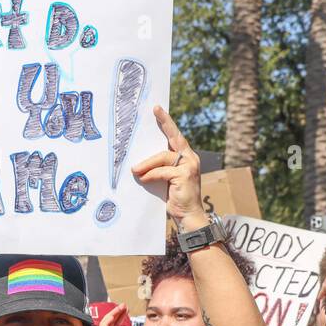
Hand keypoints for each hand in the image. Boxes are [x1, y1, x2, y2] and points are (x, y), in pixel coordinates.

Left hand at [131, 106, 206, 232]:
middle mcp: (191, 158)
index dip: (167, 122)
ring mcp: (189, 166)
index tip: (157, 109)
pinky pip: (162, 171)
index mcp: (187, 157)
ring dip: (147, 163)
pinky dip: (151, 175)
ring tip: (135, 170)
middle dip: (165, 123)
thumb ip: (160, 168)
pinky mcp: (185, 175)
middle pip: (174, 138)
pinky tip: (143, 179)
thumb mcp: (166, 180)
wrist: (189, 216)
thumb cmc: (176, 199)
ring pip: (163, 156)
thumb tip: (139, 164)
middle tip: (155, 111)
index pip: (175, 136)